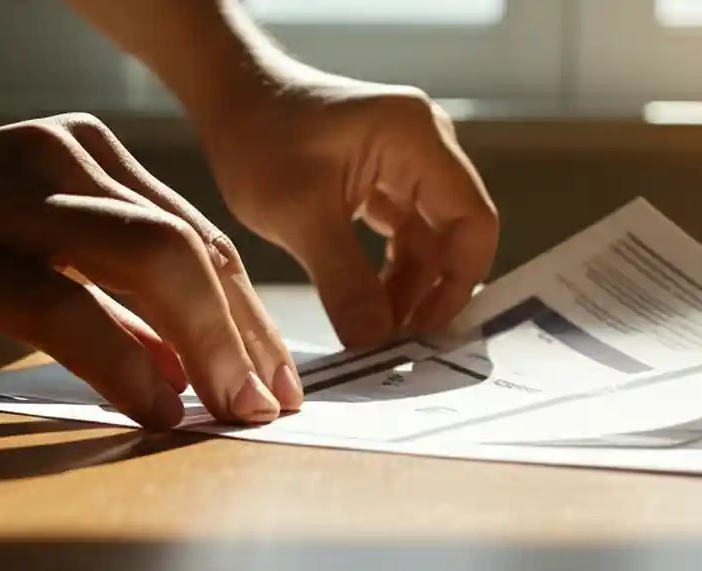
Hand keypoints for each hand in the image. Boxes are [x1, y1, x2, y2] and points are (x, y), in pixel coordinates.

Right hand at [0, 113, 301, 428]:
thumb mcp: (37, 251)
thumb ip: (112, 299)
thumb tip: (185, 366)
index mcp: (90, 158)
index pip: (198, 238)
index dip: (249, 315)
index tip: (278, 377)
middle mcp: (64, 162)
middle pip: (190, 248)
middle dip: (244, 333)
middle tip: (271, 404)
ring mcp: (12, 198)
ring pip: (149, 260)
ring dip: (207, 344)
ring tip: (234, 408)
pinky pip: (63, 304)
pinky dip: (121, 360)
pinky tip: (153, 405)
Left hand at [197, 77, 498, 346]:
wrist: (228, 96)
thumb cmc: (258, 136)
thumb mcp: (298, 214)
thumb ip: (342, 279)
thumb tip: (373, 341)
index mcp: (418, 138)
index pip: (473, 220)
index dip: (459, 281)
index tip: (426, 328)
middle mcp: (426, 146)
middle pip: (455, 234)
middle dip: (430, 291)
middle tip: (398, 342)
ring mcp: (408, 162)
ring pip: (428, 241)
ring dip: (407, 288)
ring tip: (376, 331)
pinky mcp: (386, 178)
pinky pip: (403, 235)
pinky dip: (388, 273)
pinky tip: (367, 305)